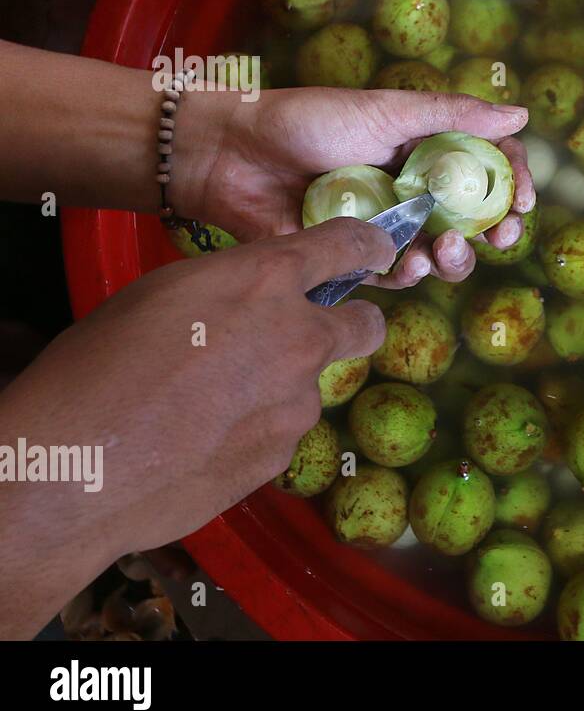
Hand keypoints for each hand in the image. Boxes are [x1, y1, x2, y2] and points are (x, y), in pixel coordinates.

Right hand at [0, 217, 391, 637]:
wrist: (80, 464)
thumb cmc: (100, 363)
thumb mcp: (165, 294)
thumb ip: (230, 292)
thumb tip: (249, 306)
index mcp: (266, 280)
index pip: (346, 246)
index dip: (366, 246)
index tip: (376, 251)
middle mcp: (300, 336)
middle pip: (366, 325)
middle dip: (351, 325)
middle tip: (308, 337)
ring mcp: (298, 402)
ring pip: (307, 386)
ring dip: (275, 390)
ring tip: (205, 407)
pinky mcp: (283, 454)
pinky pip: (277, 432)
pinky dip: (251, 433)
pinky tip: (201, 443)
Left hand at [176, 87, 535, 286]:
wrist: (233, 155)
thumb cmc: (308, 121)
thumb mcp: (388, 110)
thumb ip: (454, 115)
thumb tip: (522, 116)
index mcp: (425, 149)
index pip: (487, 168)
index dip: (512, 185)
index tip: (522, 202)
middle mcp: (412, 189)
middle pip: (473, 218)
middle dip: (494, 232)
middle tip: (500, 237)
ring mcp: (385, 225)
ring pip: (440, 253)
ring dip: (456, 258)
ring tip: (446, 251)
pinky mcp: (354, 257)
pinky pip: (395, 276)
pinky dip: (410, 275)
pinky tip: (410, 265)